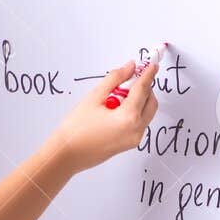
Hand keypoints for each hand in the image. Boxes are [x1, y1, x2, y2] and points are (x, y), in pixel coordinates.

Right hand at [41, 58, 159, 173]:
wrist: (67, 155)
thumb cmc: (76, 129)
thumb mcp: (94, 97)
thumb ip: (115, 79)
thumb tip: (130, 68)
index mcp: (128, 117)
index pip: (143, 89)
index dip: (148, 74)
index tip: (152, 64)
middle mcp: (136, 130)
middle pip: (150, 102)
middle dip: (144, 88)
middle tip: (129, 79)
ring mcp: (134, 139)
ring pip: (146, 113)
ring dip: (139, 100)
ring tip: (115, 97)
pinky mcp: (130, 144)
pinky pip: (139, 123)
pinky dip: (133, 112)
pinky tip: (115, 110)